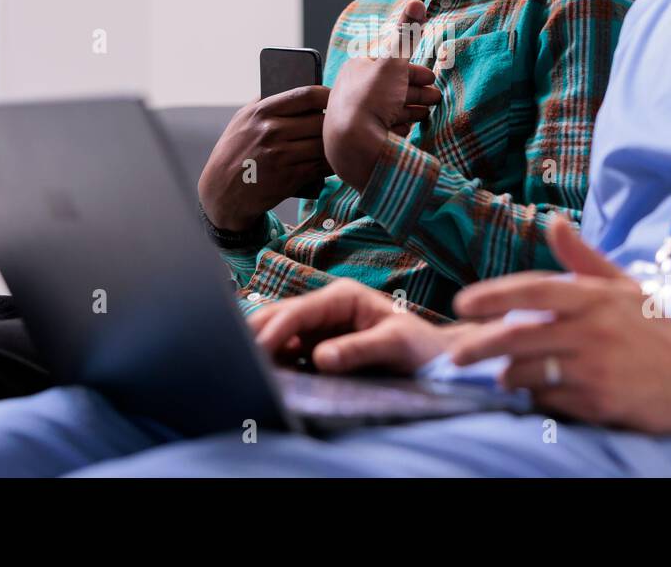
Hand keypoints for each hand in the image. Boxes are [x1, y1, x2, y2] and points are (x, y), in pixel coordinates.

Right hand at [197, 85, 331, 231]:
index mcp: (262, 111)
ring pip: (323, 145)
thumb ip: (268, 101)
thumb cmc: (236, 151)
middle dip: (335, 122)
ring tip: (342, 141)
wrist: (221, 190)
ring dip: (336, 144)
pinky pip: (321, 167)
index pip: (307, 95)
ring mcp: (281, 156)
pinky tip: (334, 160)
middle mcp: (271, 131)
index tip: (338, 96)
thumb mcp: (243, 119)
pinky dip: (331, 163)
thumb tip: (302, 84)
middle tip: (345, 122)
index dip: (329, 94)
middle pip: (320, 120)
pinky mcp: (289, 178)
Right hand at [248, 280, 462, 374]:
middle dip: (256, 334)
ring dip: (261, 348)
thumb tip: (320, 357)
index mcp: (343, 297)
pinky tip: (262, 374)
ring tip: (241, 365)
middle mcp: (325, 308)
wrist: (434, 360)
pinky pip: (287, 353)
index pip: (299, 310)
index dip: (275, 329)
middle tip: (235, 356)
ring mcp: (318, 329)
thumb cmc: (420, 347)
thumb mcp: (396, 344)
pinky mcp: (316, 348)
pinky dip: (273, 362)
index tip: (257, 350)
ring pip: (277, 333)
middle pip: (279, 316)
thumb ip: (360, 349)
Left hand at [323, 0, 440, 188]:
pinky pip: (380, 132)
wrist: (354, 146)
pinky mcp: (359, 143)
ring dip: (409, 109)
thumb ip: (407, 33)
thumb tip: (417, 1)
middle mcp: (351, 93)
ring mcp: (354, 120)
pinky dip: (396, 128)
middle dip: (415, 91)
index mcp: (356, 71)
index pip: (388, 66)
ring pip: (386, 110)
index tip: (431, 77)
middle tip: (436, 97)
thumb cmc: (371, 98)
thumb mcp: (392, 61)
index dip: (412, 70)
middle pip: (390, 89)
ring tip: (427, 114)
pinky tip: (406, 130)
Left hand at [448, 215, 670, 433]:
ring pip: (529, 371)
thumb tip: (553, 221)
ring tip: (505, 377)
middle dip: (480, 346)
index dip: (493, 296)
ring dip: (509, 376)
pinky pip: (550, 401)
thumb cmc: (658, 331)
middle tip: (456, 356)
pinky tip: (537, 395)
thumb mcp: (624, 287)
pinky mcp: (599, 402)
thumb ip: (583, 258)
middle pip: (519, 336)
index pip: (533, 291)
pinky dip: (538, 398)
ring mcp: (595, 367)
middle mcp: (592, 329)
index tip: (463, 303)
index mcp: (595, 297)